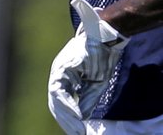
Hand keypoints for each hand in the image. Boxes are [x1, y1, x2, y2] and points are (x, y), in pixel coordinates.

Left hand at [47, 0, 127, 134]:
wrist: (106, 36)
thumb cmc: (101, 57)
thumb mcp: (96, 84)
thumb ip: (87, 99)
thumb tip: (82, 117)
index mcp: (64, 77)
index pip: (61, 101)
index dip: (68, 117)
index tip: (77, 131)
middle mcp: (58, 73)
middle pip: (56, 102)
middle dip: (66, 121)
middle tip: (76, 133)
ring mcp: (59, 69)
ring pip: (56, 98)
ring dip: (66, 116)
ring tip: (76, 129)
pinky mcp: (63, 67)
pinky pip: (60, 90)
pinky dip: (67, 105)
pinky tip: (76, 116)